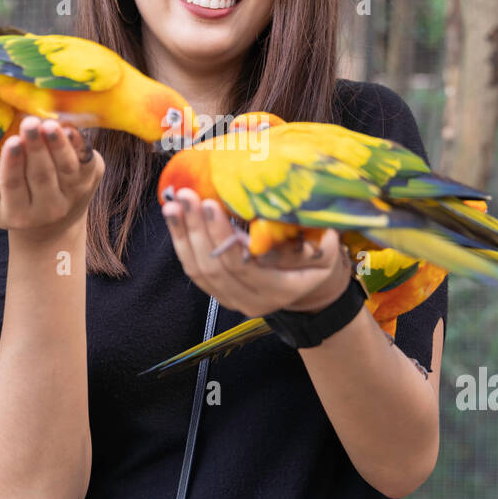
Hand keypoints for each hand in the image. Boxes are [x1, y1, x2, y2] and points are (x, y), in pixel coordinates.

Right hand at [0, 115, 104, 243]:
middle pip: (41, 175)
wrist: (55, 223)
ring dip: (58, 145)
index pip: (13, 186)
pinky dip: (80, 145)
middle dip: (36, 148)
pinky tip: (71, 129)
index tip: (11, 142)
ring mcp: (73, 194)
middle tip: (29, 124)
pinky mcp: (90, 177)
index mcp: (18, 215)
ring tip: (49, 125)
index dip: (12, 163)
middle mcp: (49, 209)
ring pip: (66, 168)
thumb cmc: (16, 205)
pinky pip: (86, 160)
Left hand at [161, 188, 354, 317]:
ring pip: (198, 271)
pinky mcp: (218, 292)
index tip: (211, 203)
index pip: (242, 266)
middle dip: (197, 230)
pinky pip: (194, 270)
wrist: (308, 285)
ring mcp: (231, 299)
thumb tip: (279, 222)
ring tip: (172, 205)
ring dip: (183, 235)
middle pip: (214, 268)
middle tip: (187, 197)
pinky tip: (174, 218)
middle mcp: (251, 301)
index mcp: (279, 290)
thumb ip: (306, 243)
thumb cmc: (319, 259)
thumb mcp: (325, 250)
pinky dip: (181, 243)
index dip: (222, 236)